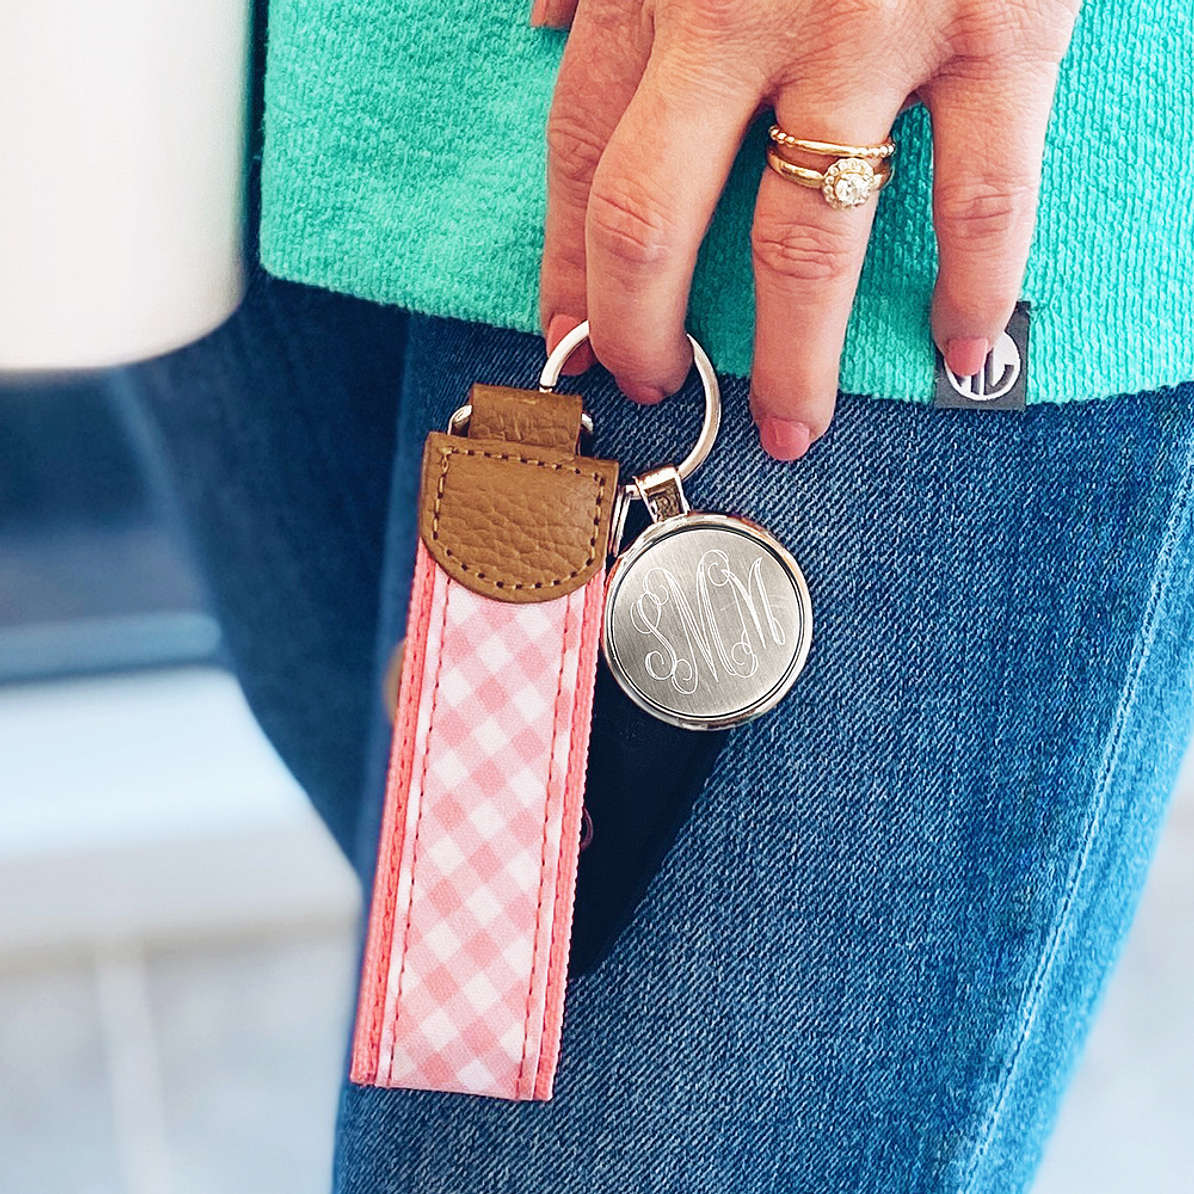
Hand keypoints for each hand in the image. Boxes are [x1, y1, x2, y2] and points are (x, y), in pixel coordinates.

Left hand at [532, 0, 1079, 458]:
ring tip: (792, 426)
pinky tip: (958, 349)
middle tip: (651, 386)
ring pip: (804, 244)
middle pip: (651, 223)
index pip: (580, 160)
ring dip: (793, 361)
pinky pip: (980, 197)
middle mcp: (739, 12)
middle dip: (641, 330)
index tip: (565, 338)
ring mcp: (870, 28)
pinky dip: (973, 288)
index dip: (565, 270)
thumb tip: (547, 17)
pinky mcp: (1003, 25)